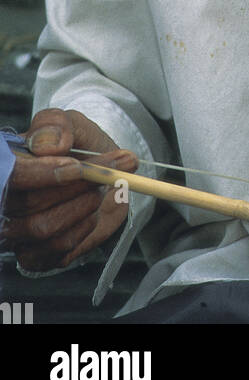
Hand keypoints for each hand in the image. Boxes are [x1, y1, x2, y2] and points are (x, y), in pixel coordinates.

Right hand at [2, 108, 137, 270]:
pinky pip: (59, 248)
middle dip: (76, 186)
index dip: (44, 173)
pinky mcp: (34, 255)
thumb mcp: (72, 124)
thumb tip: (46, 145)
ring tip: (100, 189)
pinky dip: (84, 227)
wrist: (102, 178)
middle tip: (108, 172)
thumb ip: (57, 124)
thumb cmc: (80, 148)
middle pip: (30, 203)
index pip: (13, 174)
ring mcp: (16, 231)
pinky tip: (92, 212)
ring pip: (44, 227)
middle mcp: (4, 201)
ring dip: (83, 206)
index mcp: (7, 165)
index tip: (78, 167)